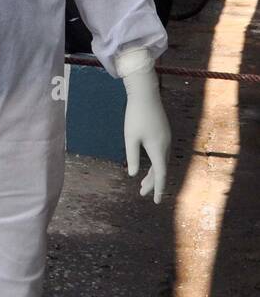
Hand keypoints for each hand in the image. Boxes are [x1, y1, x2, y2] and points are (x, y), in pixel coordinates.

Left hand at [116, 49, 170, 203]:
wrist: (146, 94)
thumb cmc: (135, 116)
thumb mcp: (130, 138)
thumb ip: (131, 156)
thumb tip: (132, 174)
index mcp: (157, 149)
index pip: (160, 175)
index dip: (158, 189)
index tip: (157, 202)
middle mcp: (165, 146)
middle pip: (161, 170)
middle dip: (153, 183)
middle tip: (142, 194)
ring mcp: (166, 139)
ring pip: (161, 162)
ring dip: (153, 174)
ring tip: (143, 185)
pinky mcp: (164, 133)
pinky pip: (161, 154)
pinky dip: (155, 164)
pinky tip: (149, 167)